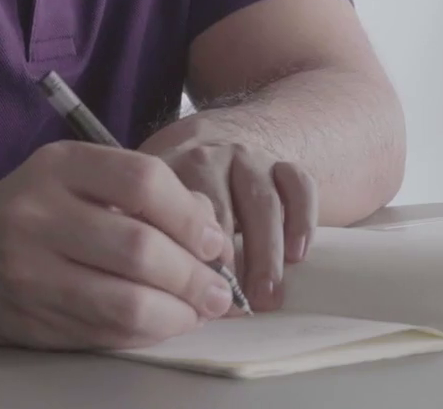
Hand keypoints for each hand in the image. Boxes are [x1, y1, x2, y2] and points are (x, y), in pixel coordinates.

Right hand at [0, 140, 235, 349]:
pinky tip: (162, 324)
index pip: (144, 181)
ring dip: (178, 313)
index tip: (214, 240)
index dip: (192, 216)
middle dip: (195, 276)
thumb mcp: (73, 178)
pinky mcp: (29, 321)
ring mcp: (29, 272)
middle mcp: (39, 215)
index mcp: (59, 167)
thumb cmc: (27, 211)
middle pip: (141, 249)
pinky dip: (147, 333)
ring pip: (127, 303)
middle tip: (219, 289)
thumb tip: (211, 229)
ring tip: (198, 310)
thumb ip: (137, 192)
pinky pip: (105, 334)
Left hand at [154, 139, 317, 311]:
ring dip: (267, 252)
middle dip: (229, 262)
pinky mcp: (284, 162)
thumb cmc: (175, 186)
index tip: (194, 295)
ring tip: (267, 295)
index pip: (177, 215)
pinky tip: (298, 255)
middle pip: (222, 211)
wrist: (215, 138)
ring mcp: (251, 159)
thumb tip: (140, 286)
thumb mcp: (147, 197)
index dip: (187, 257)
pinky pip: (301, 185)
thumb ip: (144, 231)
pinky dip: (302, 219)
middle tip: (233, 304)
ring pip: (264, 202)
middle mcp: (211, 159)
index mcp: (170, 170)